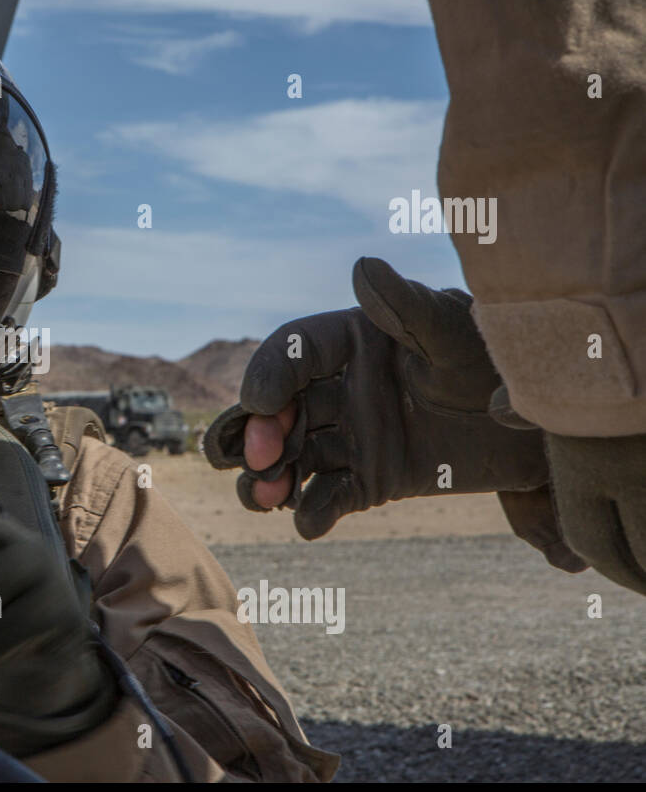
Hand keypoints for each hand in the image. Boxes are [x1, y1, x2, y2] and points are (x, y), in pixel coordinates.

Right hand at [204, 257, 550, 538]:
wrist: (533, 423)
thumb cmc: (493, 359)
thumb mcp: (453, 331)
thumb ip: (407, 306)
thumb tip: (364, 268)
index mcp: (349, 342)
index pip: (292, 353)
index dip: (268, 375)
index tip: (258, 402)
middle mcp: (339, 390)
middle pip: (279, 411)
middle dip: (258, 435)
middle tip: (260, 458)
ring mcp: (350, 437)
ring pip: (292, 458)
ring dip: (269, 479)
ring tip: (264, 497)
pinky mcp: (368, 480)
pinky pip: (329, 497)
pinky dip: (313, 512)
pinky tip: (309, 523)